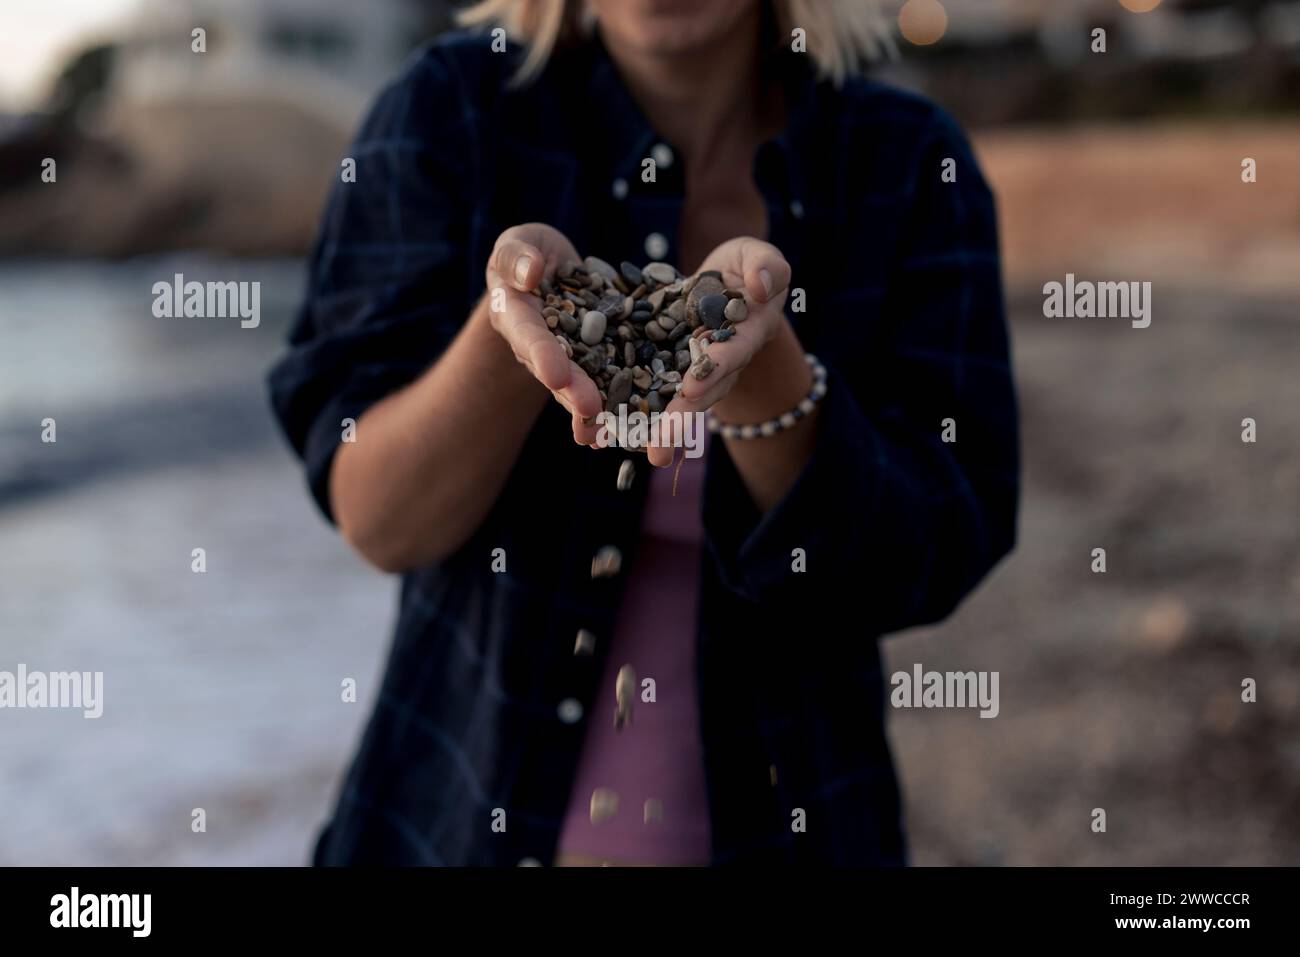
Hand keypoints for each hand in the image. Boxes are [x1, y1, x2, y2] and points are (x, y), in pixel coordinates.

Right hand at [485, 223, 602, 441]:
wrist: (550, 270)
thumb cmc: (529, 253)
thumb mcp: (519, 241)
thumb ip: (517, 255)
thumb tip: (530, 274)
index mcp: (515, 316)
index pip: (528, 335)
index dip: (541, 354)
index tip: (555, 373)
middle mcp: (538, 345)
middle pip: (556, 370)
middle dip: (572, 389)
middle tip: (590, 407)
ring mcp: (567, 356)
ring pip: (580, 384)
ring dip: (594, 406)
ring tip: (607, 428)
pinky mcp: (596, 358)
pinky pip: (607, 378)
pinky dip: (619, 399)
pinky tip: (632, 423)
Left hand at [647, 237, 792, 467]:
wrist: (722, 279)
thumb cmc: (745, 265)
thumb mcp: (756, 254)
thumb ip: (766, 266)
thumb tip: (762, 287)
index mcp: (746, 335)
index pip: (731, 354)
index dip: (714, 370)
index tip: (692, 387)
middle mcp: (721, 362)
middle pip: (702, 393)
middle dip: (681, 419)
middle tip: (659, 448)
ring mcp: (694, 369)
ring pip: (677, 401)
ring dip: (658, 428)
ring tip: (638, 452)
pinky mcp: (667, 367)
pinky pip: (650, 390)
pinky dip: (633, 411)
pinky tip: (610, 432)